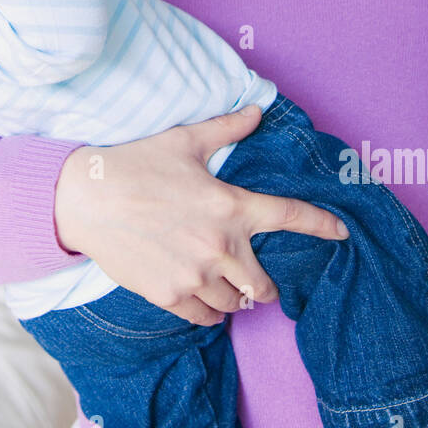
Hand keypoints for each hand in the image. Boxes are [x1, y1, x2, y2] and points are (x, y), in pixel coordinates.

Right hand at [53, 106, 348, 325]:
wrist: (86, 199)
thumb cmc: (136, 165)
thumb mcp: (184, 141)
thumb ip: (226, 129)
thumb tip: (256, 110)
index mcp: (230, 207)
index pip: (290, 217)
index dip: (322, 226)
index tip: (342, 234)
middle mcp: (220, 247)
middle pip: (264, 284)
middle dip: (269, 287)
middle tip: (264, 285)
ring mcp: (195, 276)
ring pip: (235, 304)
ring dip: (237, 299)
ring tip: (230, 291)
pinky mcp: (169, 295)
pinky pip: (204, 317)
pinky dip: (209, 312)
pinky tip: (204, 302)